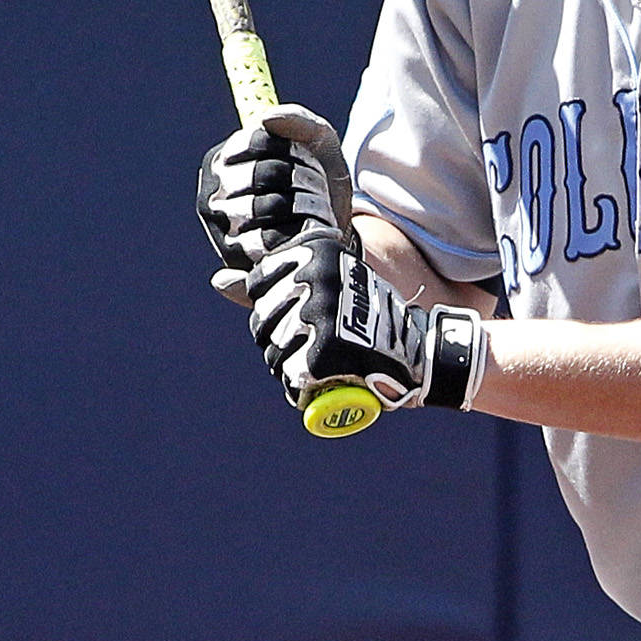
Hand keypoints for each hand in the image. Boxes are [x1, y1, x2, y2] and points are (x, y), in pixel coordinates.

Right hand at [195, 103, 350, 304]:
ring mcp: (221, 228)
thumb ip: (300, 121)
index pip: (255, 141)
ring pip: (265, 207)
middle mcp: (213, 193)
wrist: (334, 233)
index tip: (303, 158)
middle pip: (261, 174)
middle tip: (309, 190)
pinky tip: (300, 236)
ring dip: (301, 208)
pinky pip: (267, 244)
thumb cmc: (321, 182)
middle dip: (298, 179)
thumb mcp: (320, 144)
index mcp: (225, 159)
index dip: (289, 149)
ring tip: (308, 212)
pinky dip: (293, 237)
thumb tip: (267, 119)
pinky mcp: (236, 261)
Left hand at [248, 226, 482, 412]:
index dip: (279, 310)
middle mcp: (310, 277)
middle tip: (321, 347)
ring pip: (276, 352)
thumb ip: (274, 286)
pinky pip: (294, 376)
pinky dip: (307, 387)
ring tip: (328, 363)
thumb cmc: (374, 319)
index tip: (309, 316)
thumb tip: (217, 280)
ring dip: (296, 366)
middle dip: (285, 343)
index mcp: (310, 253)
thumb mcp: (325, 289)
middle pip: (262, 323)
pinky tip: (332, 378)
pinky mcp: (322, 350)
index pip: (258, 288)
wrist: (423, 349)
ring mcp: (316, 313)